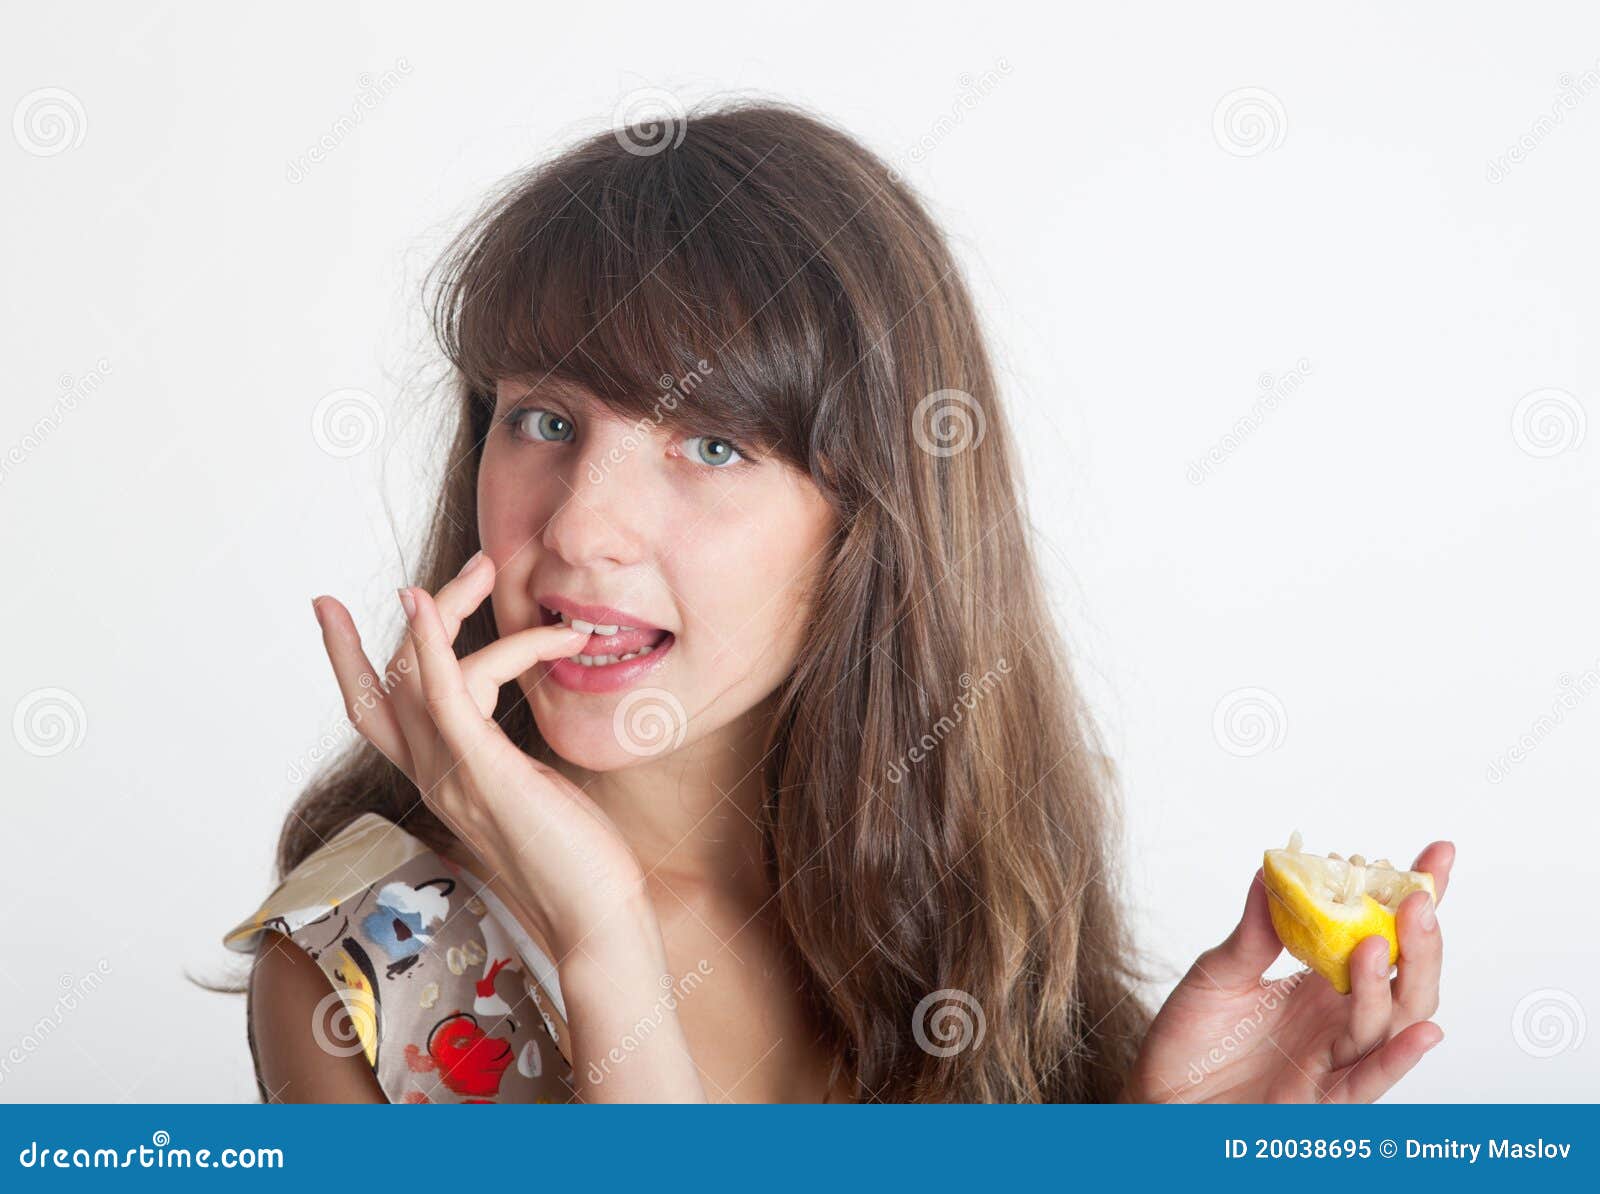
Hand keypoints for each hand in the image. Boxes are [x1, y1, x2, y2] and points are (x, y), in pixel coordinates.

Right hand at [310, 550, 652, 959]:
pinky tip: (421, 601)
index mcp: (442, 781)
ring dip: (454, 610)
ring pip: (420, 671)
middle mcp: (433, 776)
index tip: (328, 606)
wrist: (596, 919)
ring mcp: (451, 774)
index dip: (347, 659)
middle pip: (394, 678)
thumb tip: (522, 741)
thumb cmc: (579, 863)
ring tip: (503, 576)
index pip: (376, 714)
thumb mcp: (534, 797)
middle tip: (475, 564)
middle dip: (424, 612)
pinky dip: (430, 643)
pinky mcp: (480, 770)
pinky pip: (442, 694)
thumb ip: (511, 764)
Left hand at [1122, 841, 1453, 1102]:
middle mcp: (1340, 1020)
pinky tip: (1421, 1033)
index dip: (1414, 898)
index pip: (1384, 935)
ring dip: (1393, 984)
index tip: (1440, 854)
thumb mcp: (1218, 972)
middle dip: (1420, 938)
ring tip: (1382, 942)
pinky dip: (1396, 1059)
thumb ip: (1253, 932)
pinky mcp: (1319, 1098)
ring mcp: (1335, 1059)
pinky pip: (1367, 1080)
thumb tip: (1272, 873)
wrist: (1162, 1098)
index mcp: (1323, 983)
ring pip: (1388, 1024)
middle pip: (1405, 980)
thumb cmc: (1191, 1038)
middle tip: (1420, 896)